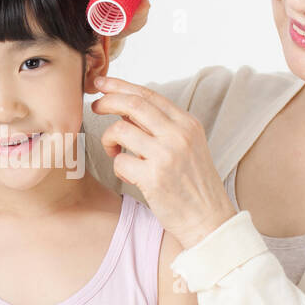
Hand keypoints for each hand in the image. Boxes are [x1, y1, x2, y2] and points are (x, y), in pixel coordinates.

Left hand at [90, 75, 237, 249]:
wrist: (209, 219)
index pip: (148, 95)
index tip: (101, 84)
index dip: (120, 86)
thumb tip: (125, 108)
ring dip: (109, 139)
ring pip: (120, 130)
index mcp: (188, 123)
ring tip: (114, 152)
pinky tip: (129, 175)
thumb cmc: (193, 184)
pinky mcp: (154, 177)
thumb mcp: (187, 146)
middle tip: (95, 107)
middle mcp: (179, 134)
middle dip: (107, 101)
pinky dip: (118, 167)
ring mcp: (167, 155)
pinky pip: (120, 161)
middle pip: (132, 104)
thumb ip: (162, 126)